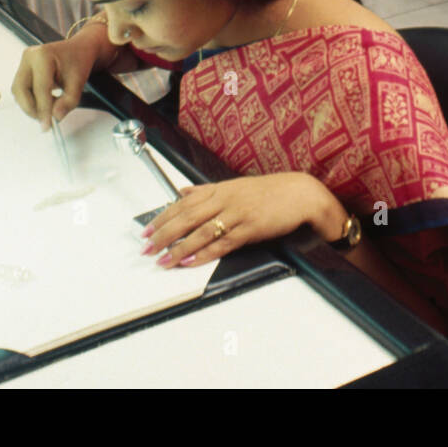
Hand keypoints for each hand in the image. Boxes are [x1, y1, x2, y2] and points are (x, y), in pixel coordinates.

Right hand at [12, 37, 99, 130]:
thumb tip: (56, 117)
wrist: (78, 49)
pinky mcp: (22, 68)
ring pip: (18, 91)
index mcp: (43, 55)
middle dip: (32, 109)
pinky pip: (21, 89)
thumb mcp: (79, 82)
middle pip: (21, 90)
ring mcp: (24, 61)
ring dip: (30, 105)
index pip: (40, 88)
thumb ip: (69, 101)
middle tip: (45, 121)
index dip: (43, 109)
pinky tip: (46, 101)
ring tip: (50, 108)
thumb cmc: (78, 61)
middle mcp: (29, 56)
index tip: (47, 125)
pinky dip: (31, 99)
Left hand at [141, 172, 343, 267]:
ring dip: (179, 247)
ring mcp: (237, 213)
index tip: (146, 229)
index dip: (162, 217)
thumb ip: (207, 189)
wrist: (300, 194)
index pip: (183, 203)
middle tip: (147, 247)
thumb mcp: (236, 185)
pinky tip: (190, 260)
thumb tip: (183, 191)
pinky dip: (204, 253)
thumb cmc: (270, 192)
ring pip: (201, 231)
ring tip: (163, 260)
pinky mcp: (250, 228)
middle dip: (163, 233)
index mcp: (220, 188)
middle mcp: (225, 199)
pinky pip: (222, 242)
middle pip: (187, 217)